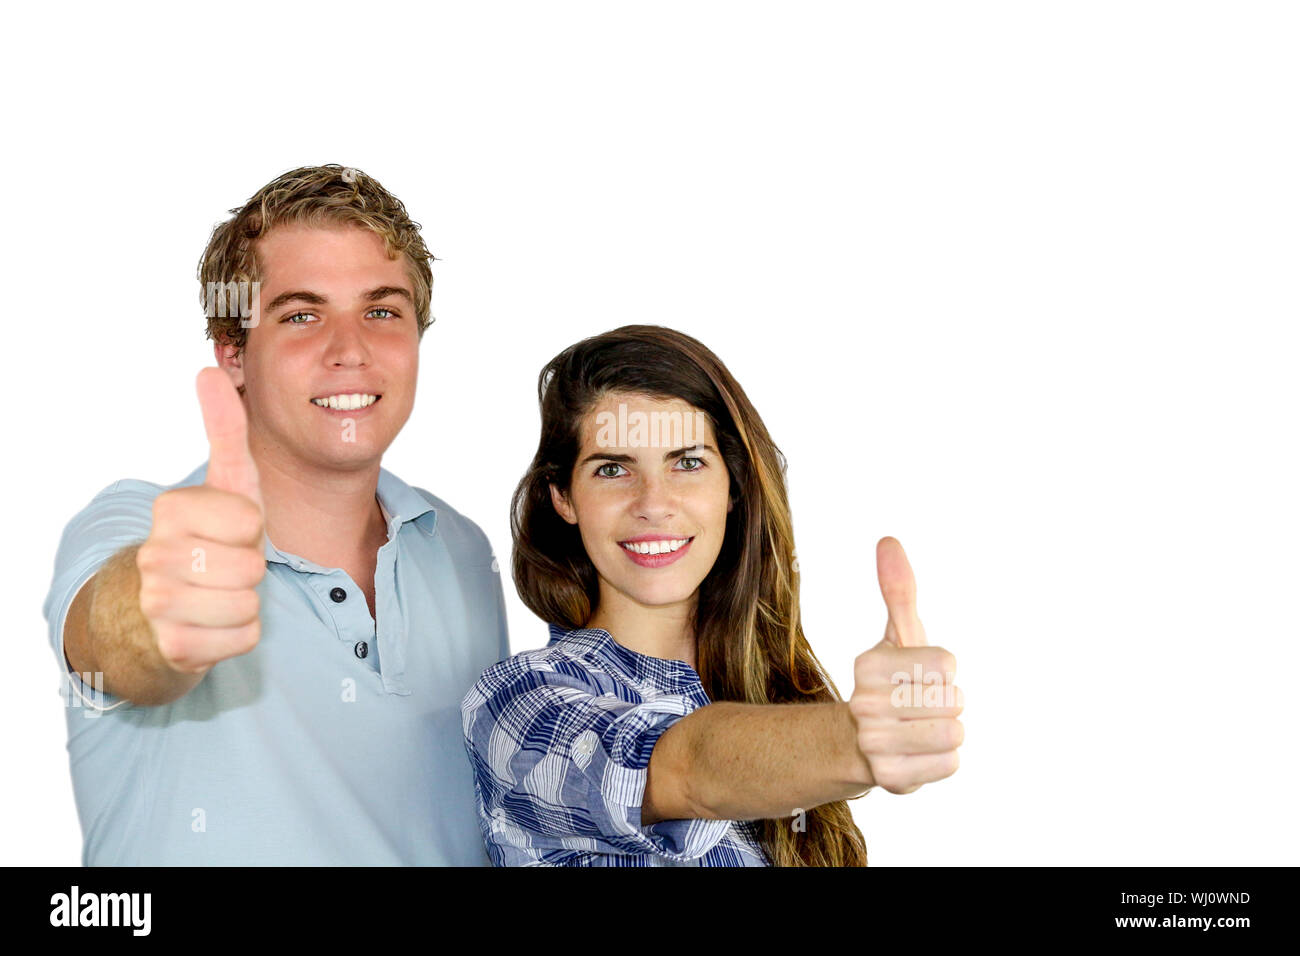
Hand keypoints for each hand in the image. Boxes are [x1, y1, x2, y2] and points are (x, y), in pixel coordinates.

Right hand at [135, 368, 266, 673]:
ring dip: (247, 603)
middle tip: (225, 567)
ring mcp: (157, 604)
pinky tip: (214, 624)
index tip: (229, 532)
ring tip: (220, 594)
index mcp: (169, 510)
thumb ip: (224, 429)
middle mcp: (153, 556)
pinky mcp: (173, 647)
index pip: (248, 521)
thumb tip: (207, 368)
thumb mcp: (225, 483)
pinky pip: (243, 639)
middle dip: (251, 570)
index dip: (252, 530)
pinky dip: (241, 636)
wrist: (165, 610)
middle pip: (250, 568)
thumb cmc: (209, 539)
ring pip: (247, 605)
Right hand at [848, 537, 963, 794]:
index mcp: (869, 666)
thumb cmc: (891, 681)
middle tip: (920, 705)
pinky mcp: (892, 778)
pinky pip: (952, 763)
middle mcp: (866, 705)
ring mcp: (876, 743)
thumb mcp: (898, 635)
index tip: (920, 675)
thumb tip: (889, 540)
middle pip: (953, 700)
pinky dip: (944, 759)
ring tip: (922, 728)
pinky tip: (921, 753)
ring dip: (948, 731)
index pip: (947, 664)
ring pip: (955, 733)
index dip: (943, 670)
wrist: (860, 741)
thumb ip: (898, 590)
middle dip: (947, 702)